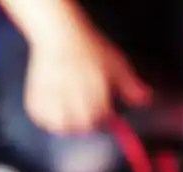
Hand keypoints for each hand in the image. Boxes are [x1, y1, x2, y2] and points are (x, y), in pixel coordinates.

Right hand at [24, 23, 150, 134]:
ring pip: (61, 125)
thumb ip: (131, 84)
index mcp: (95, 85)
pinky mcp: (37, 93)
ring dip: (68, 126)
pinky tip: (56, 114)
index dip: (107, 119)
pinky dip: (48, 120)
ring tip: (73, 119)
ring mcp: (53, 93)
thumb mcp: (116, 63)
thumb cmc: (88, 48)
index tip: (108, 115)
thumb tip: (144, 100)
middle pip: (83, 124)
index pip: (103, 116)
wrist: (59, 33)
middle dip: (89, 125)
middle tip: (90, 117)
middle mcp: (73, 90)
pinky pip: (41, 117)